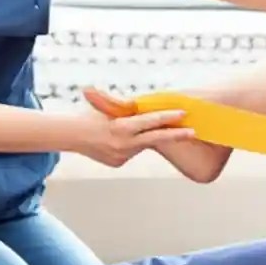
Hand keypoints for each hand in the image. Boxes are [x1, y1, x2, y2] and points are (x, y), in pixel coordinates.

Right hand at [73, 95, 193, 167]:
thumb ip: (128, 108)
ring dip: (144, 136)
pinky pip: (131, 151)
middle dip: (176, 135)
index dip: (167, 117)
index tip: (183, 114)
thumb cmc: (92, 116)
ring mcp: (122, 156)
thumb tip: (145, 102)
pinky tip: (117, 139)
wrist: (72, 135)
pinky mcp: (119, 163)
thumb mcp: (110, 109)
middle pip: (155, 138)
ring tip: (127, 127)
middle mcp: (124, 144)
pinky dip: (130, 144)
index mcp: (122, 127)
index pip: (150, 121)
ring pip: (142, 144)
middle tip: (193, 131)